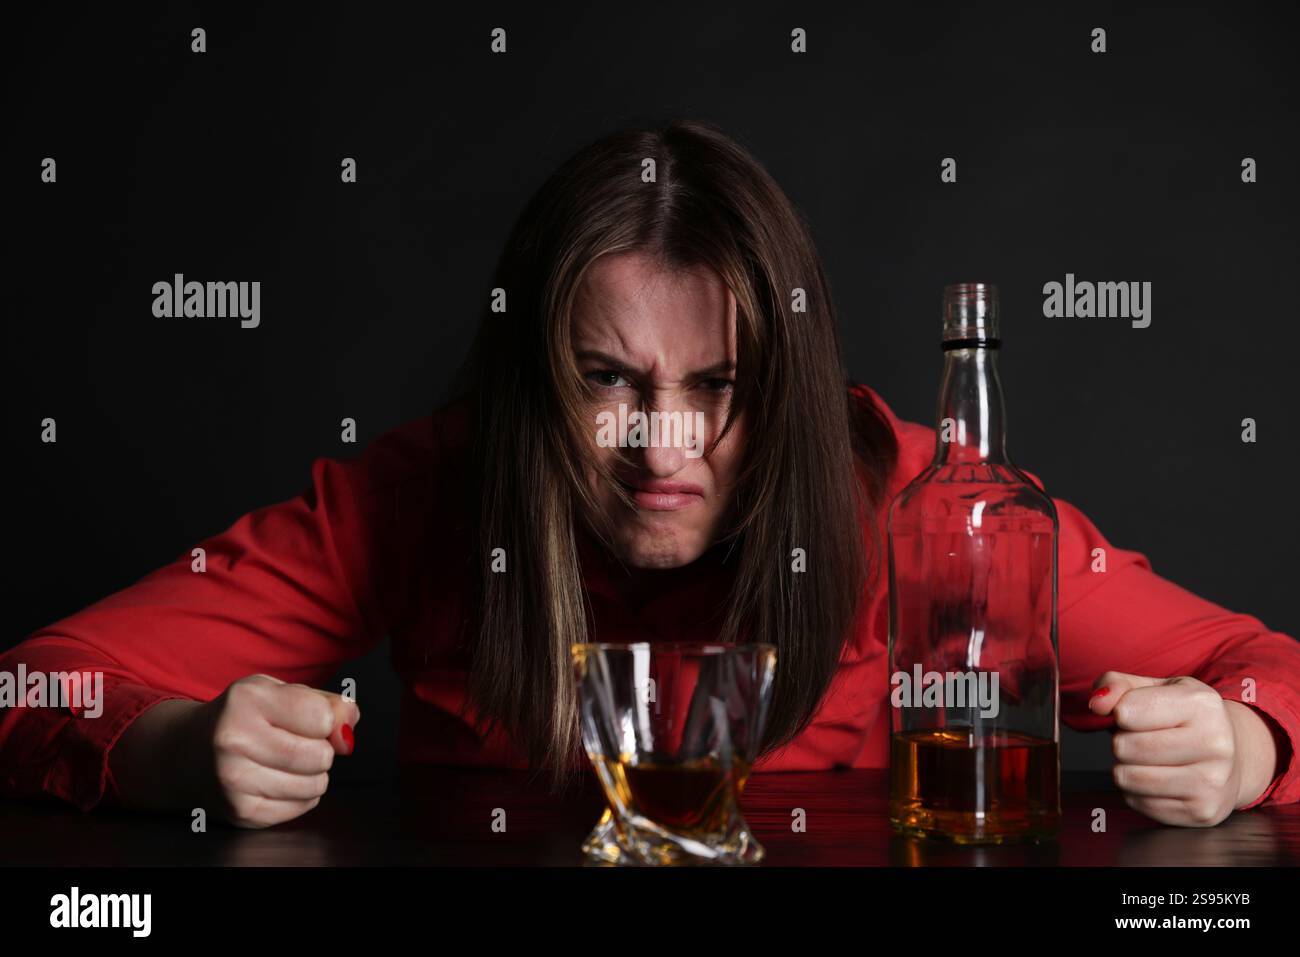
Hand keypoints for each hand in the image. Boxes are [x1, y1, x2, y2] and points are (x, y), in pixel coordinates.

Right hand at [180, 673, 359, 827]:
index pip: (323, 718)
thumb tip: (348, 734)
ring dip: (312, 774)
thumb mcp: (280, 692)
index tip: (307, 719)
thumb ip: (328, 704)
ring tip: (286, 761)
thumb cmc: (244, 717)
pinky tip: (277, 779)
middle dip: (320, 750)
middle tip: (296, 742)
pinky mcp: (240, 811)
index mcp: (248, 699)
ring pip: (315, 784)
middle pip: (321, 755)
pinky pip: (302, 807)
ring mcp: (235, 779)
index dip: (325, 720)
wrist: (187, 752)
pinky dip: (300, 794)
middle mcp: (235, 739)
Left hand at [1087, 671, 1272, 826]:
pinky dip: (1137, 792)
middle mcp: (1215, 743)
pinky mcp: (1203, 811)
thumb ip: (1118, 685)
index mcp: (1202, 704)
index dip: (1119, 713)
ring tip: (1148, 760)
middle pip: (1125, 747)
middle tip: (1143, 739)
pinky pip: (1138, 802)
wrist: (1235, 756)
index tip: (1134, 714)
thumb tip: (1097, 704)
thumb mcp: (1156, 688)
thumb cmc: (1185, 718)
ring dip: (1126, 768)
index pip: (1126, 711)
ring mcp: (1212, 781)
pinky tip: (1160, 779)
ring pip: (1129, 777)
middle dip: (1122, 742)